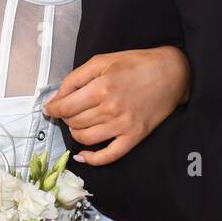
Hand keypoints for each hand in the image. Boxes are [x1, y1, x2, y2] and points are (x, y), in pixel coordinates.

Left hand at [43, 46, 191, 165]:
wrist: (172, 72)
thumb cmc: (137, 63)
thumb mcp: (102, 61)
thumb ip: (75, 79)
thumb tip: (56, 99)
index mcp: (101, 88)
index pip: (65, 107)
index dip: (53, 109)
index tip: (50, 108)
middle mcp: (110, 109)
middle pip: (74, 122)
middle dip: (66, 117)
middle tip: (69, 111)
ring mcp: (123, 125)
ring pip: (85, 139)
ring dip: (75, 133)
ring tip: (78, 124)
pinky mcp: (134, 136)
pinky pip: (109, 156)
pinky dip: (92, 159)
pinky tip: (83, 155)